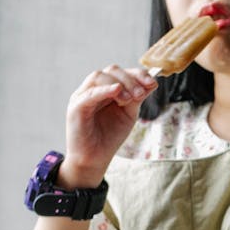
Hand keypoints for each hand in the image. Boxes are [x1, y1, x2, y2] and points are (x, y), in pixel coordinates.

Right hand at [59, 65, 157, 187]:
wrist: (94, 159)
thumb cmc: (109, 137)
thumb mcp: (128, 114)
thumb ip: (136, 98)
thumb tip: (152, 82)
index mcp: (106, 89)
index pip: (121, 73)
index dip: (138, 74)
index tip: (153, 83)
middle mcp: (93, 89)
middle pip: (111, 70)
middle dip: (130, 80)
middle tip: (141, 95)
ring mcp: (82, 96)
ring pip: (99, 77)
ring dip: (119, 84)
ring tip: (129, 100)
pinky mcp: (76, 107)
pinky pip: (89, 93)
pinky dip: (104, 90)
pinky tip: (117, 91)